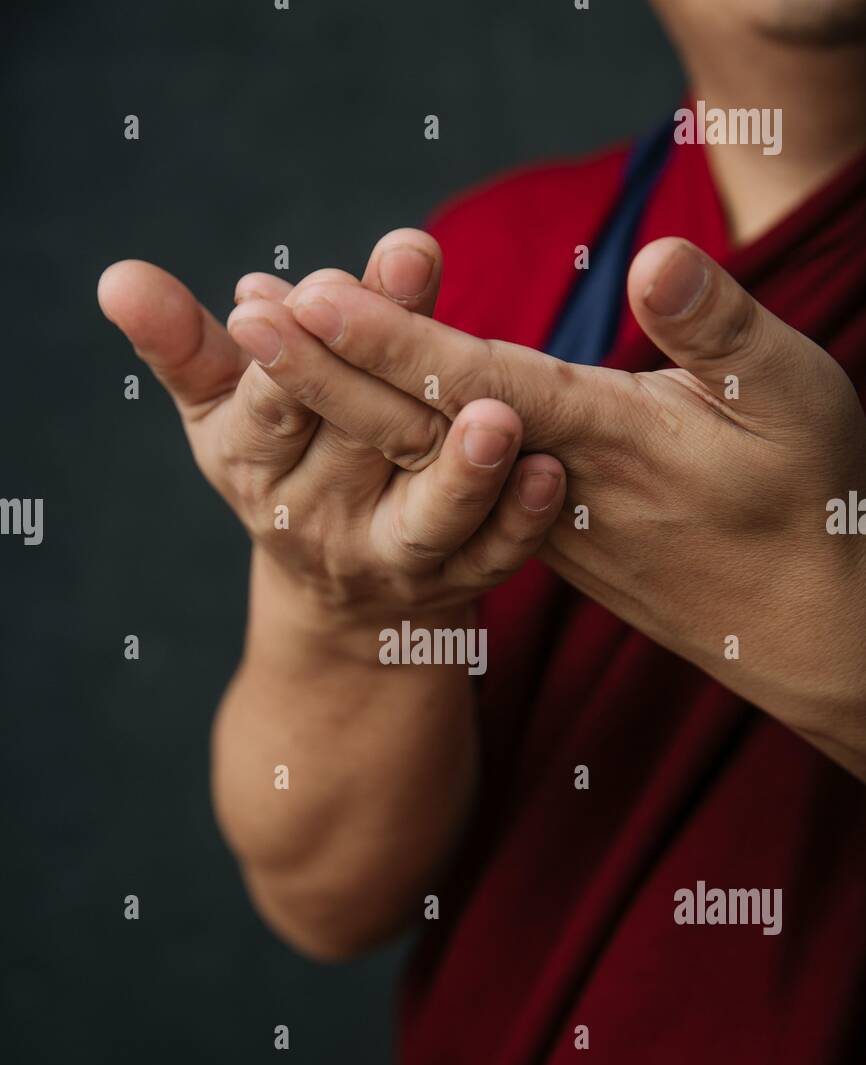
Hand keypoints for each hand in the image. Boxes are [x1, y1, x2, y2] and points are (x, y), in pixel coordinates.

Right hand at [97, 232, 565, 634]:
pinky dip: (523, 521)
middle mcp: (318, 517)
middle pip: (355, 440)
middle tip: (414, 280)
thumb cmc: (283, 469)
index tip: (314, 284)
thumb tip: (116, 278)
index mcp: (253, 464)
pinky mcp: (457, 583)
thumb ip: (183, 346)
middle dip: (382, 365)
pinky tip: (552, 471)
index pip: (269, 405)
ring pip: (428, 518)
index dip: (291, 350)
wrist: (336, 601)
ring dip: (463, 472)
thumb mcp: (223, 413)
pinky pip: (493, 557)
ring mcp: (392, 558)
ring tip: (496, 418)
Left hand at [282, 236, 865, 779]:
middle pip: (418, 421)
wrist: (792, 623)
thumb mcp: (791, 399)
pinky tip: (337, 401)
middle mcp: (548, 487)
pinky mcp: (536, 531)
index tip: (310, 296)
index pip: (475, 383)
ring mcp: (534, 518)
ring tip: (268, 348)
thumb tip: (658, 261)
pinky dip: (386, 435)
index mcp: (604, 442)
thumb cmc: (803, 503)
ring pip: (420, 454)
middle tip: (242, 311)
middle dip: (326, 368)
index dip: (392, 339)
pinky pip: (443, 480)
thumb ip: (719, 330)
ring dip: (339, 400)